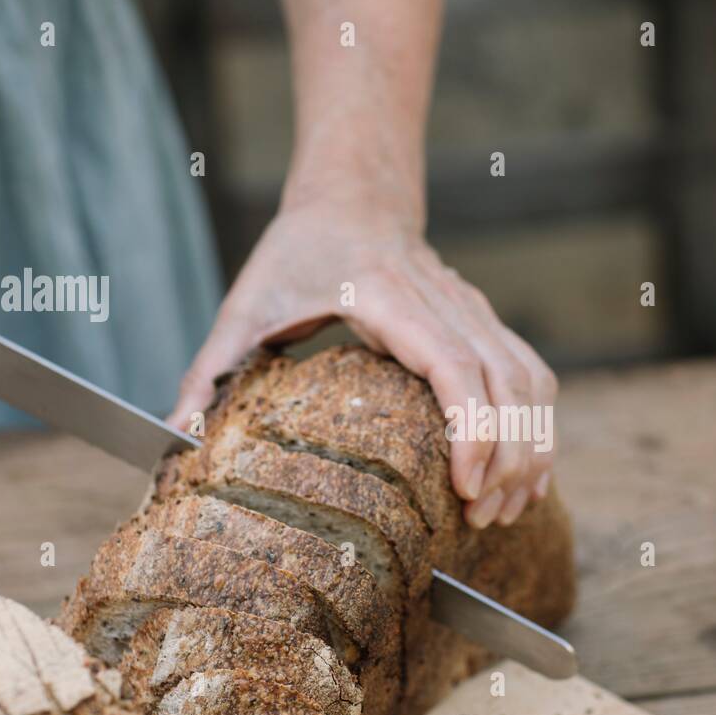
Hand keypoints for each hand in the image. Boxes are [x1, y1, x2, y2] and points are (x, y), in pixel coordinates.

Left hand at [169, 197, 556, 528]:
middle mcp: (443, 298)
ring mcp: (474, 308)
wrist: (352, 197)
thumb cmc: (297, 252)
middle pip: (505, 382)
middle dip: (505, 456)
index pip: (451, 361)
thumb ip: (213, 368)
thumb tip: (175, 438)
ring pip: (530, 381)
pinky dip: (540, 426)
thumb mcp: (247, 305)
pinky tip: (528, 474)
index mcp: (386, 294)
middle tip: (480, 517)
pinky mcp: (487, 321)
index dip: (471, 426)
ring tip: (505, 508)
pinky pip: (534, 375)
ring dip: (530, 447)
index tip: (466, 485)